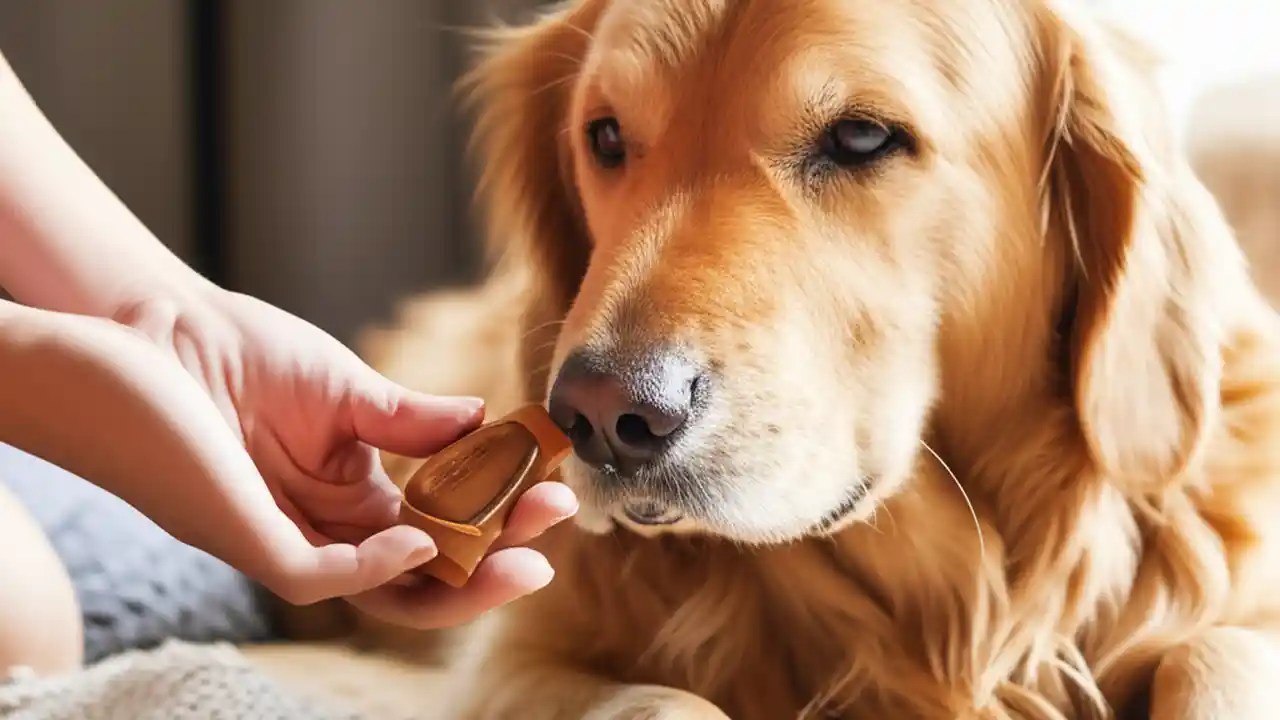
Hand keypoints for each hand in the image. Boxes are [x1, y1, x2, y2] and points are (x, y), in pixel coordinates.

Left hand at [115, 288, 577, 627]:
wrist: (157, 326)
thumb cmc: (244, 353)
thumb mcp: (347, 387)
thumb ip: (414, 419)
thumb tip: (486, 424)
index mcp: (355, 498)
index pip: (441, 531)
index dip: (500, 523)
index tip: (556, 492)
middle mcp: (327, 530)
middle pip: (423, 578)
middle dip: (492, 569)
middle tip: (552, 544)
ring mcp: (288, 538)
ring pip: (383, 591)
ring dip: (456, 579)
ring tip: (520, 554)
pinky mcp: (246, 537)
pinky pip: (321, 575)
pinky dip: (377, 566)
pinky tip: (422, 539)